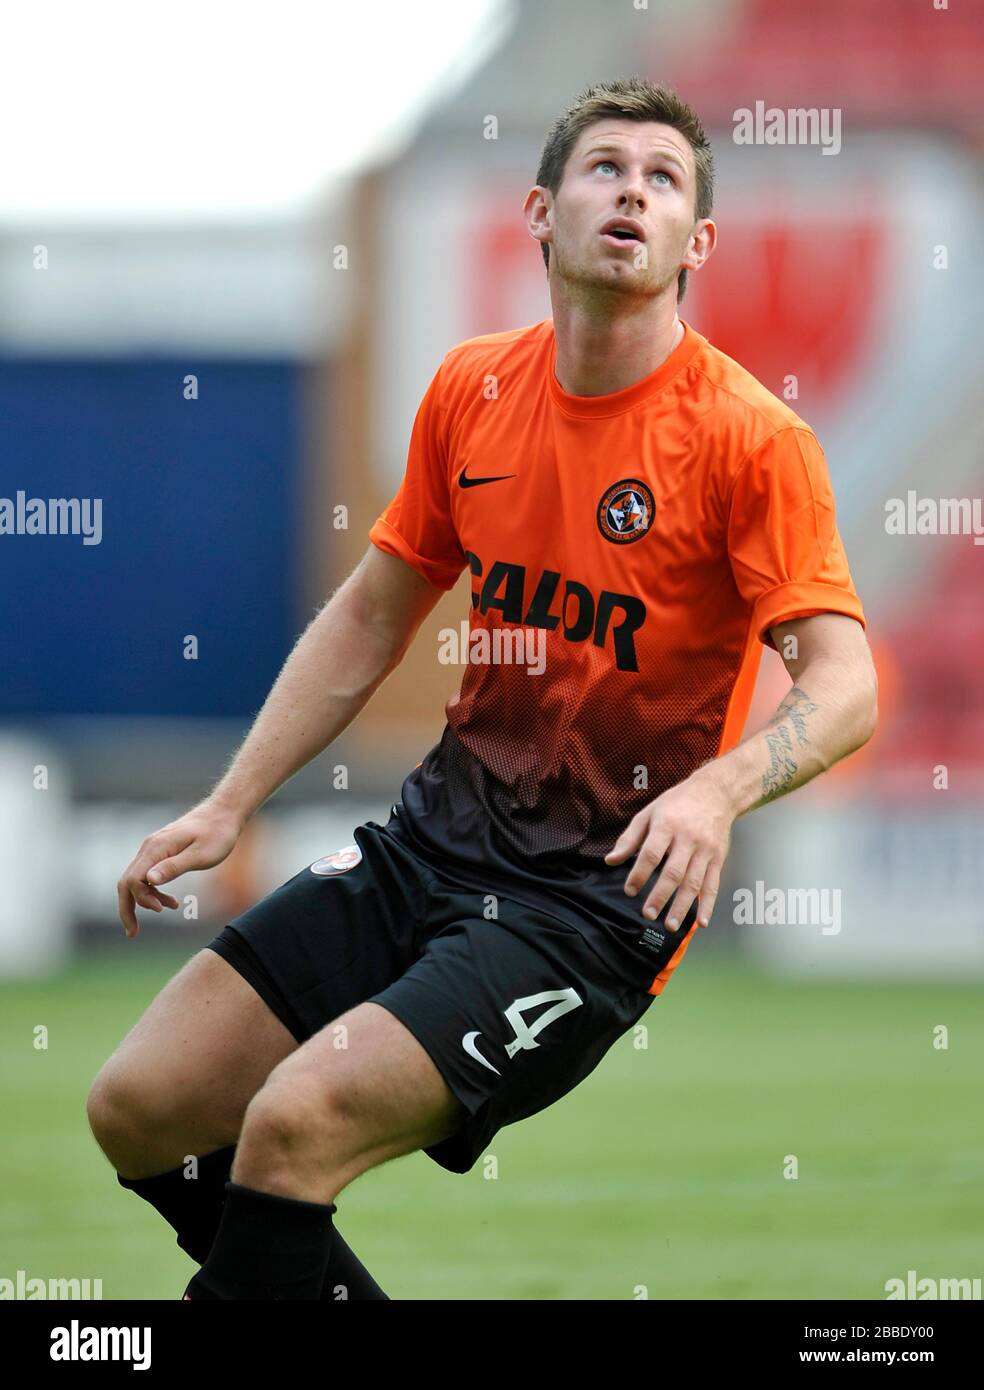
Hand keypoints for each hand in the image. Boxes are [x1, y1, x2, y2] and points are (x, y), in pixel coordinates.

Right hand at [116, 799, 245, 938]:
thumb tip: (149, 880)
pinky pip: (147, 874)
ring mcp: (153, 848)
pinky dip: (153, 890)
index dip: (140, 900)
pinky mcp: (160, 851)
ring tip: (167, 909)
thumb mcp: (201, 855)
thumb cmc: (217, 835)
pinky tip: (170, 902)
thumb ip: (174, 867)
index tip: (160, 910)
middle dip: (127, 908)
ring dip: (144, 899)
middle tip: (132, 933)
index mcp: (156, 849)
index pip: (132, 879)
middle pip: (126, 882)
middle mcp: (149, 848)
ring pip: (136, 879)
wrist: (223, 813)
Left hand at [604, 770, 734, 930]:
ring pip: (693, 882)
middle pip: (673, 872)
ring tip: (670, 925)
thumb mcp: (649, 813)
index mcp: (667, 825)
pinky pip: (712, 884)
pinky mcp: (718, 858)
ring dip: (682, 906)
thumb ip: (630, 838)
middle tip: (647, 914)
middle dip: (660, 896)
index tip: (629, 891)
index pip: (652, 854)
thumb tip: (611, 861)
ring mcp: (705, 850)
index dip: (640, 874)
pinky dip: (708, 904)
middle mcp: (688, 838)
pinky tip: (701, 922)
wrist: (716, 792)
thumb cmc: (677, 803)